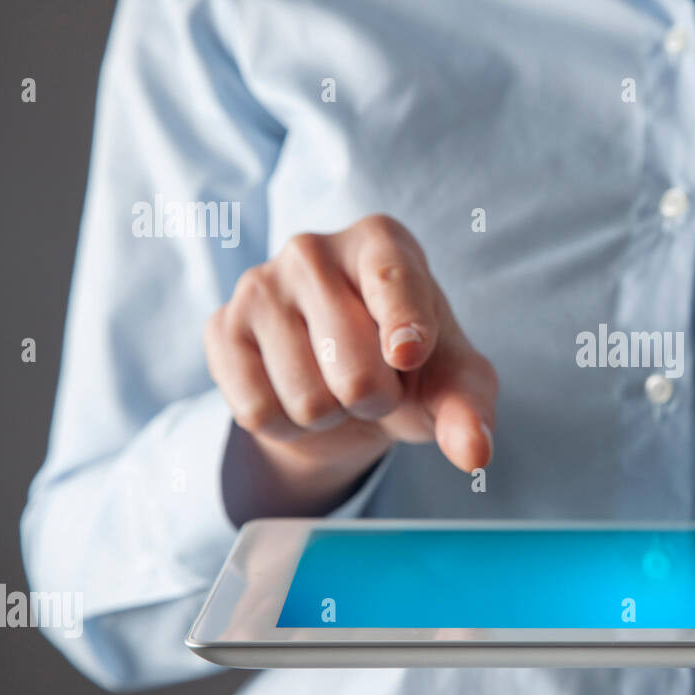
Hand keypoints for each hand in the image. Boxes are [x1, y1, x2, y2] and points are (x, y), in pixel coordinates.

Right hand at [204, 214, 497, 522]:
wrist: (344, 383)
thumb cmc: (410, 366)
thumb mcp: (453, 383)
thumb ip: (470, 411)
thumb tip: (473, 452)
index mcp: (382, 242)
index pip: (392, 280)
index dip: (403, 324)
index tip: (407, 356)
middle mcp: (313, 249)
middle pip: (354, 370)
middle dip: (376, 399)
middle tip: (377, 381)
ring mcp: (258, 285)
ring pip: (307, 400)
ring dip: (332, 414)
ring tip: (335, 383)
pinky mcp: (221, 328)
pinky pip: (259, 412)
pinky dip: (288, 425)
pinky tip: (295, 392)